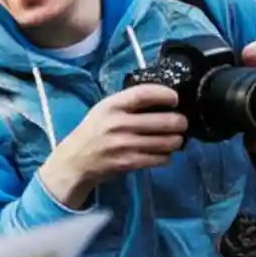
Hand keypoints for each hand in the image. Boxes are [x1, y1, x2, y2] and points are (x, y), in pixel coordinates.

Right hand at [36, 84, 185, 209]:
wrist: (74, 161)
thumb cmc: (93, 132)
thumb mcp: (103, 110)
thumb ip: (128, 104)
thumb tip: (163, 100)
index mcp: (111, 106)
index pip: (145, 94)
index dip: (165, 94)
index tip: (174, 99)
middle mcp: (118, 124)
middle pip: (166, 120)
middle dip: (180, 122)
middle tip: (180, 123)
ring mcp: (125, 144)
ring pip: (168, 142)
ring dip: (176, 141)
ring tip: (174, 139)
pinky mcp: (129, 162)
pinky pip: (161, 158)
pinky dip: (167, 156)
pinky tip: (161, 153)